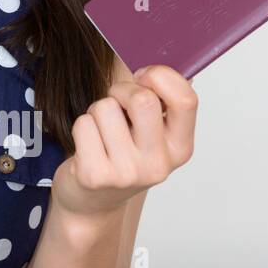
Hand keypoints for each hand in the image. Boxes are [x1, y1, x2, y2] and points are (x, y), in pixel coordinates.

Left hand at [49, 57, 197, 220]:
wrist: (92, 202)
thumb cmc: (121, 157)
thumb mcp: (153, 135)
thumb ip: (163, 103)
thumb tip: (169, 65)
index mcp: (180, 148)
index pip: (186, 99)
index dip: (161, 76)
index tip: (145, 77)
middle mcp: (159, 163)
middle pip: (142, 99)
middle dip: (121, 90)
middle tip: (116, 104)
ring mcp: (128, 172)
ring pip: (105, 107)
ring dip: (97, 111)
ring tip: (101, 132)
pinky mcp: (95, 175)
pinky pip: (83, 123)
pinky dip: (81, 126)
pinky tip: (88, 146)